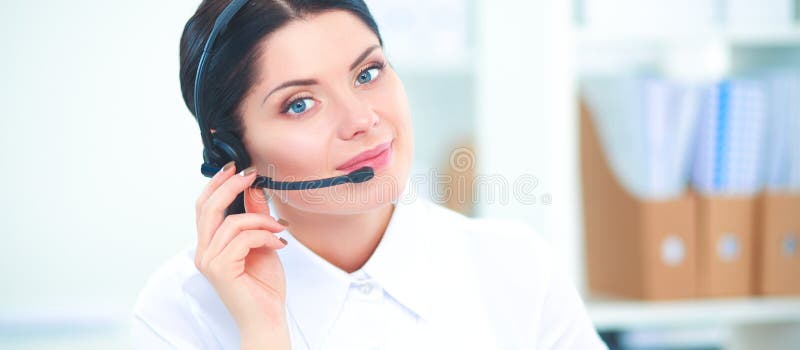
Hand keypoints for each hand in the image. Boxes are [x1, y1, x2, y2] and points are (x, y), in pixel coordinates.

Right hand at [194, 162, 290, 347]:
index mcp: (209, 244)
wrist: (267, 317)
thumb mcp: (262, 242)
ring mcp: (209, 261)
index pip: (204, 207)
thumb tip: (253, 189)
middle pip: (208, 208)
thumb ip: (254, 217)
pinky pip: (243, 238)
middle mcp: (204, 252)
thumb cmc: (264, 285)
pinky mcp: (220, 269)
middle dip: (230, 186)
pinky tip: (278, 244)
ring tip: (278, 228)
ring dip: (260, 220)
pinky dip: (264, 236)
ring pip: (231, 222)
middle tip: (250, 175)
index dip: (217, 184)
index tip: (237, 168)